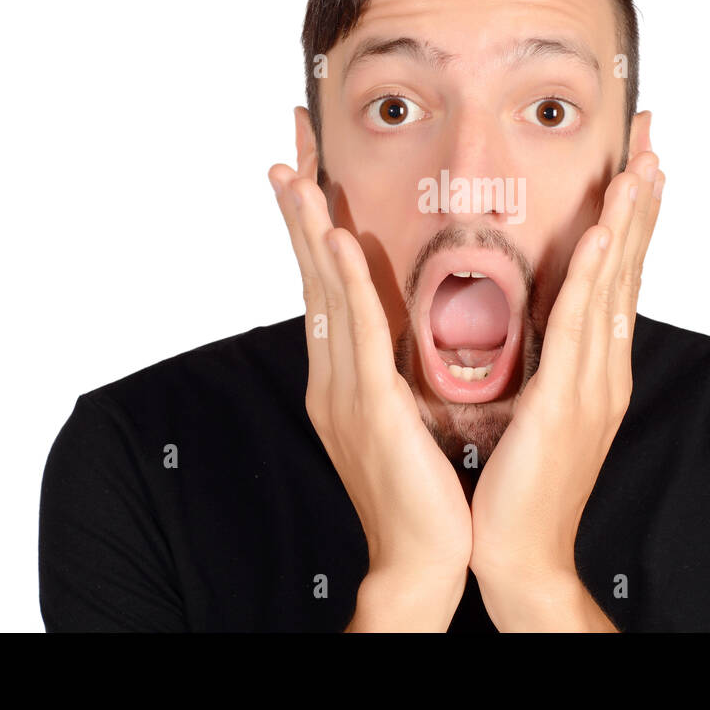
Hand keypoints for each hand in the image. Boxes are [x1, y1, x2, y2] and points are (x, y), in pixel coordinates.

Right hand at [268, 162, 471, 630]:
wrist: (423, 558)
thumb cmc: (422, 488)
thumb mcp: (404, 413)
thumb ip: (393, 365)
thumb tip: (402, 324)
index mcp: (342, 376)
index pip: (324, 287)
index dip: (312, 228)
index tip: (307, 173)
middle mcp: (332, 377)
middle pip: (311, 279)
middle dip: (297, 213)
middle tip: (286, 151)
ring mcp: (344, 392)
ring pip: (325, 296)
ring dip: (308, 231)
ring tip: (296, 176)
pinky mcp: (372, 410)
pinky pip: (358, 337)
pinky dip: (344, 286)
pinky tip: (335, 242)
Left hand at [469, 149, 663, 630]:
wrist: (519, 551)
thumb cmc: (520, 481)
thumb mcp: (537, 404)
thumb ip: (547, 358)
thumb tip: (540, 315)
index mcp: (597, 366)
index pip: (619, 276)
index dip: (631, 218)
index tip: (638, 164)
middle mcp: (606, 367)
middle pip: (630, 268)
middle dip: (642, 200)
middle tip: (651, 138)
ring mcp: (595, 383)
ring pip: (615, 287)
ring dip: (629, 221)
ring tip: (641, 166)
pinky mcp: (568, 402)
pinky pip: (582, 327)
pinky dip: (597, 277)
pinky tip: (605, 236)